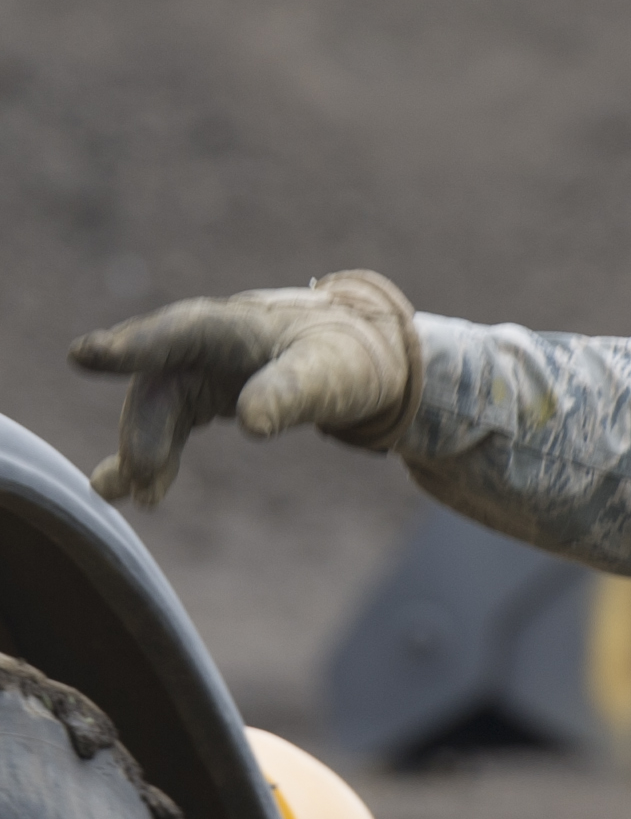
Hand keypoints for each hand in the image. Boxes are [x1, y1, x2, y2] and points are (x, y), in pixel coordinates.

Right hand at [70, 270, 420, 507]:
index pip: (178, 331)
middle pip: (161, 384)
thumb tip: (251, 424)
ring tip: (128, 495)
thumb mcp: (330, 375)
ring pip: (157, 408)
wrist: (358, 356)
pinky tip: (130, 491)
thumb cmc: (346, 358)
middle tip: (142, 481)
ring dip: (141, 449)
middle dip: (144, 430)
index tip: (83, 355)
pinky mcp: (201, 395)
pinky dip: (151, 456)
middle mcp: (207, 342)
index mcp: (236, 324)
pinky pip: (167, 425)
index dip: (132, 345)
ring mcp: (200, 368)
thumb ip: (292, 393)